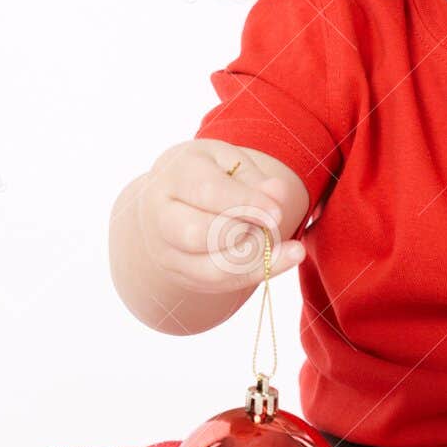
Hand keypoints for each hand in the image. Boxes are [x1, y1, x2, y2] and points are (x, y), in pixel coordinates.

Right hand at [137, 140, 305, 296]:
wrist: (174, 200)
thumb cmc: (208, 175)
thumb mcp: (231, 162)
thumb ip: (254, 178)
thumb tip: (276, 193)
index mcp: (173, 175)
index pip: (207, 192)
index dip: (246, 204)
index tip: (276, 212)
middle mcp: (161, 215)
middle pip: (198, 235)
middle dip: (244, 233)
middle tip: (270, 223)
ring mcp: (166, 250)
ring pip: (211, 269)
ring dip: (254, 258)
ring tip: (273, 239)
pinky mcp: (181, 275)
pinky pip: (222, 284)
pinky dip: (259, 272)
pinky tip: (286, 258)